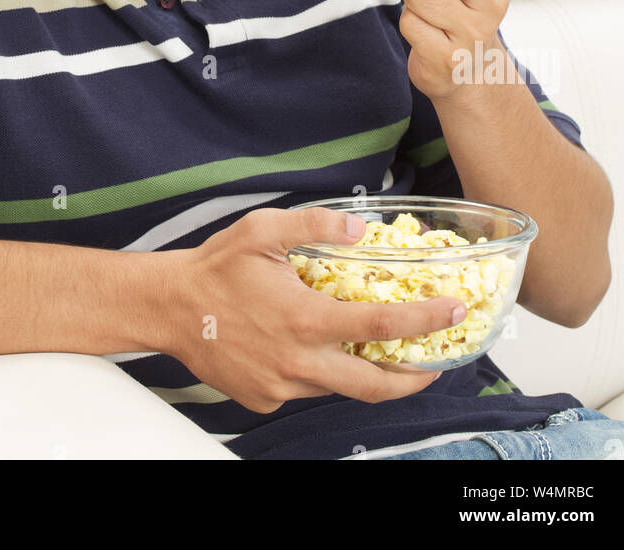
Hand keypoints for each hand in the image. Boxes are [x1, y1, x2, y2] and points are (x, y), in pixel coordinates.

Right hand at [163, 207, 467, 413]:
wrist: (168, 308)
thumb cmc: (216, 268)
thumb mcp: (263, 230)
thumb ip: (316, 223)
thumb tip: (360, 228)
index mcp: (304, 320)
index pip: (381, 328)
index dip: (425, 321)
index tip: (454, 312)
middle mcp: (298, 362)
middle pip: (375, 386)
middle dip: (414, 379)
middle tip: (435, 363)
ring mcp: (281, 386)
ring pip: (338, 388)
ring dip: (362, 372)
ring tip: (376, 350)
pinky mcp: (264, 399)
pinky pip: (305, 389)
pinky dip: (319, 371)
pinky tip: (309, 346)